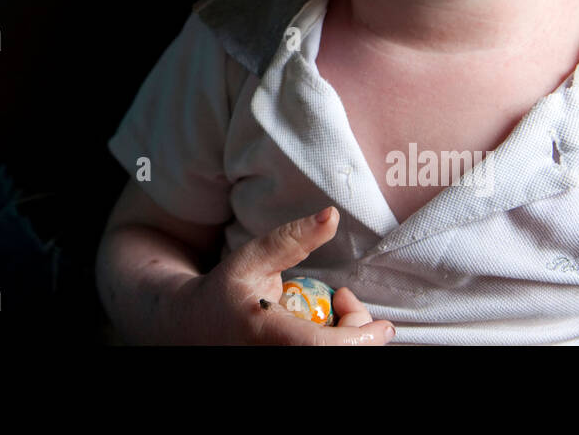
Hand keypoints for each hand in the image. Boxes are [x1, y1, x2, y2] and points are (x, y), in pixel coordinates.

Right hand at [166, 207, 395, 344]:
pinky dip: (338, 345)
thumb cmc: (225, 291)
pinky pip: (326, 357)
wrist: (195, 328)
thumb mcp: (252, 258)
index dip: (359, 339)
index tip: (383, 326)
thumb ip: (291, 239)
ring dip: (348, 339)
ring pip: (335, 358)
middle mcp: (273, 356)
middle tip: (345, 299)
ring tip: (333, 311)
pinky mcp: (285, 363)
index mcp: (264, 333)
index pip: (320, 347)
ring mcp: (277, 362)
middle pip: (336, 355)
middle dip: (357, 331)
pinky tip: (325, 331)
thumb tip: (332, 215)